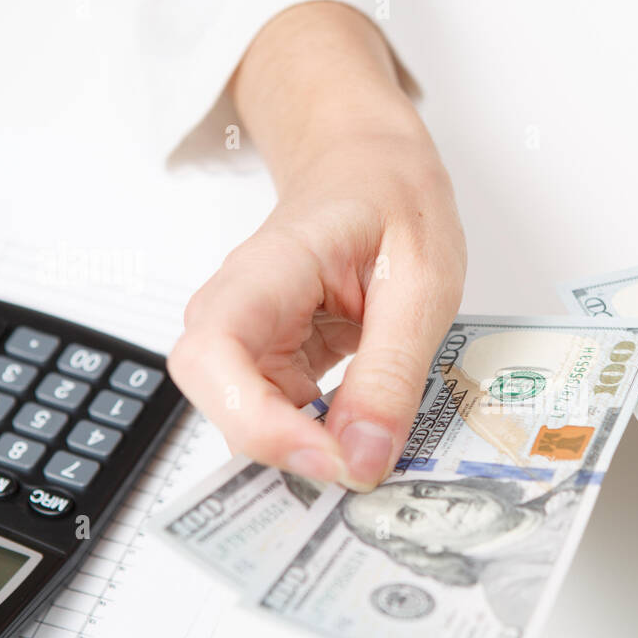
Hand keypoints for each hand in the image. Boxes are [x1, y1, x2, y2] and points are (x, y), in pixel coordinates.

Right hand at [169, 2, 464, 490]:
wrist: (370, 166)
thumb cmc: (391, 199)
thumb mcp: (423, 283)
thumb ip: (392, 374)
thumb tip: (363, 459)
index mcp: (269, 270)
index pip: (215, 355)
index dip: (258, 424)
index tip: (328, 458)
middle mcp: (240, 310)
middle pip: (224, 403)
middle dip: (288, 452)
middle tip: (364, 471)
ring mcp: (253, 342)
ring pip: (254, 423)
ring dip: (310, 453)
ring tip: (377, 457)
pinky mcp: (277, 365)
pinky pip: (287, 420)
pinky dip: (325, 441)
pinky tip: (369, 440)